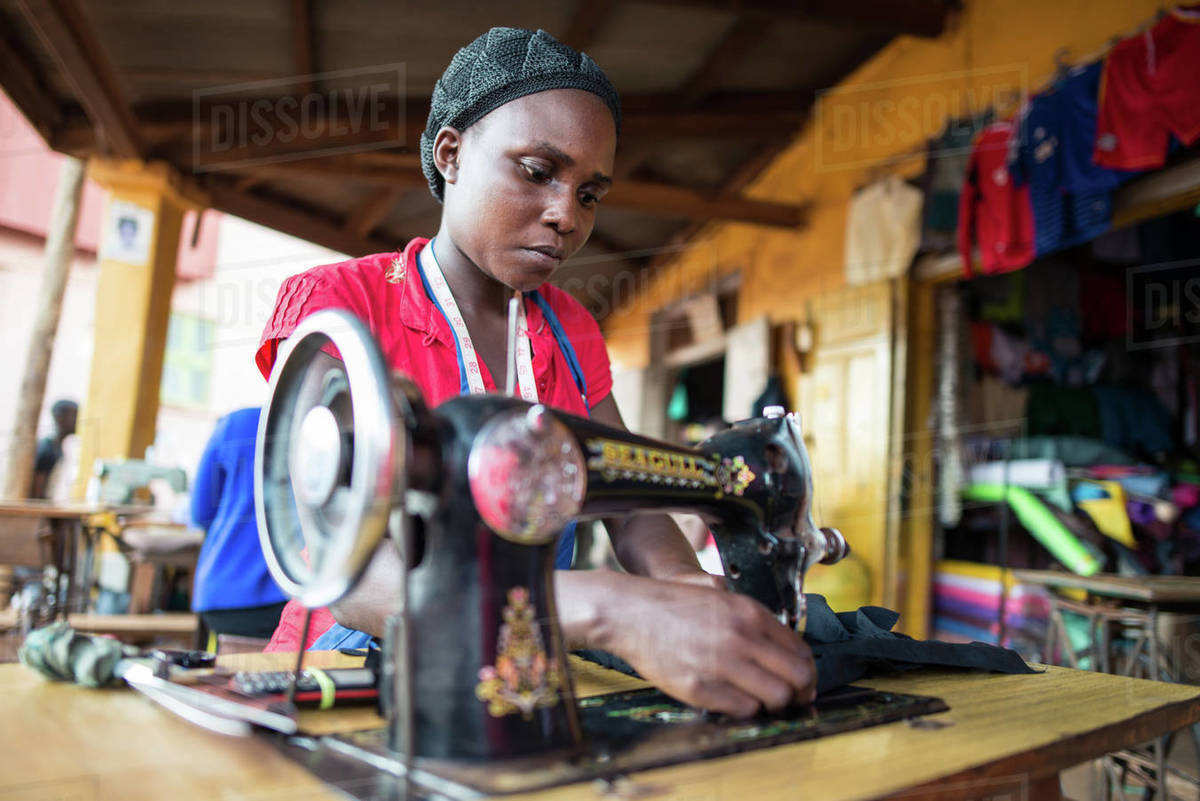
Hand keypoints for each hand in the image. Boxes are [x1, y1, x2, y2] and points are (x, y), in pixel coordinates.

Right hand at [573, 573, 815, 716]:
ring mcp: (720, 664)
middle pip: (797, 678)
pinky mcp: (700, 688)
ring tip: (762, 700)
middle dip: (800, 692)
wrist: (631, 613)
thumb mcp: (722, 599)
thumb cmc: (675, 606)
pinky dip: (746, 709)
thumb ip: (755, 621)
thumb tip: (787, 649)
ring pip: (776, 698)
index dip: (808, 671)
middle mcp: (740, 637)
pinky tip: (735, 699)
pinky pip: (743, 709)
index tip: (803, 681)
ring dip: (774, 704)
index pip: (801, 651)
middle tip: (794, 699)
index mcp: (750, 613)